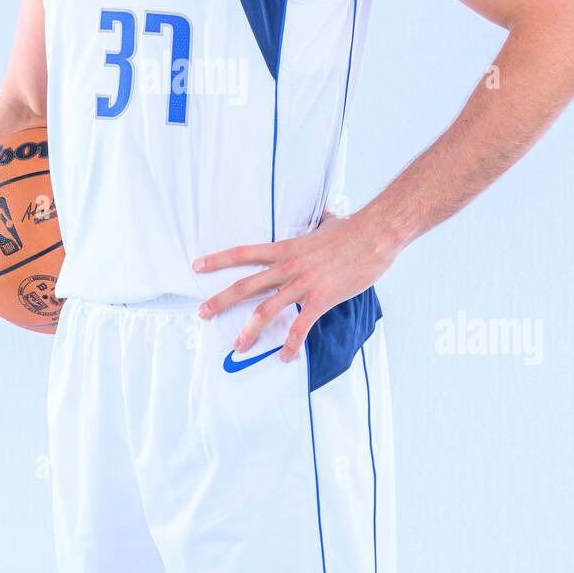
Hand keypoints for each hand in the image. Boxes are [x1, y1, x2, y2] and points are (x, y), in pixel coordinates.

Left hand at [191, 207, 401, 360]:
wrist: (376, 235)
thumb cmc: (354, 228)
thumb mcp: (328, 223)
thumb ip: (320, 223)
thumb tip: (326, 215)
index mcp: (285, 248)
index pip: (243, 253)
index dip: (218, 260)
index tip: (198, 266)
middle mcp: (288, 267)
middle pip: (245, 285)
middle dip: (220, 300)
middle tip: (201, 312)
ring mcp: (303, 284)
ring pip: (266, 310)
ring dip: (249, 330)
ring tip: (237, 346)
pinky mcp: (321, 299)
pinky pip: (301, 327)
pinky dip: (292, 345)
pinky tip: (285, 357)